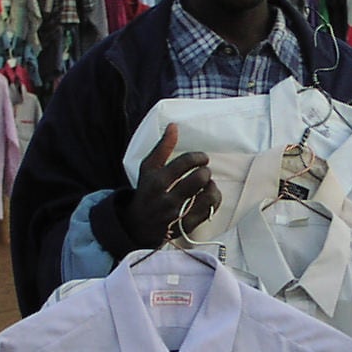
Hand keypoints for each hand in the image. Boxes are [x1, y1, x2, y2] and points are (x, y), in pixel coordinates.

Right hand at [122, 124, 221, 247]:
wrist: (138, 225)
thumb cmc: (146, 191)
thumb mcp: (148, 168)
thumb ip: (162, 147)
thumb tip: (174, 126)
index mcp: (157, 181)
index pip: (186, 162)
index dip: (199, 157)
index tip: (202, 159)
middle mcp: (167, 198)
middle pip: (199, 178)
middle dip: (205, 172)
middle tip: (203, 172)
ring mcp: (178, 215)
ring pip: (208, 196)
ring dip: (212, 186)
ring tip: (207, 184)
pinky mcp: (186, 226)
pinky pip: (209, 210)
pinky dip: (214, 200)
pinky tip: (208, 196)